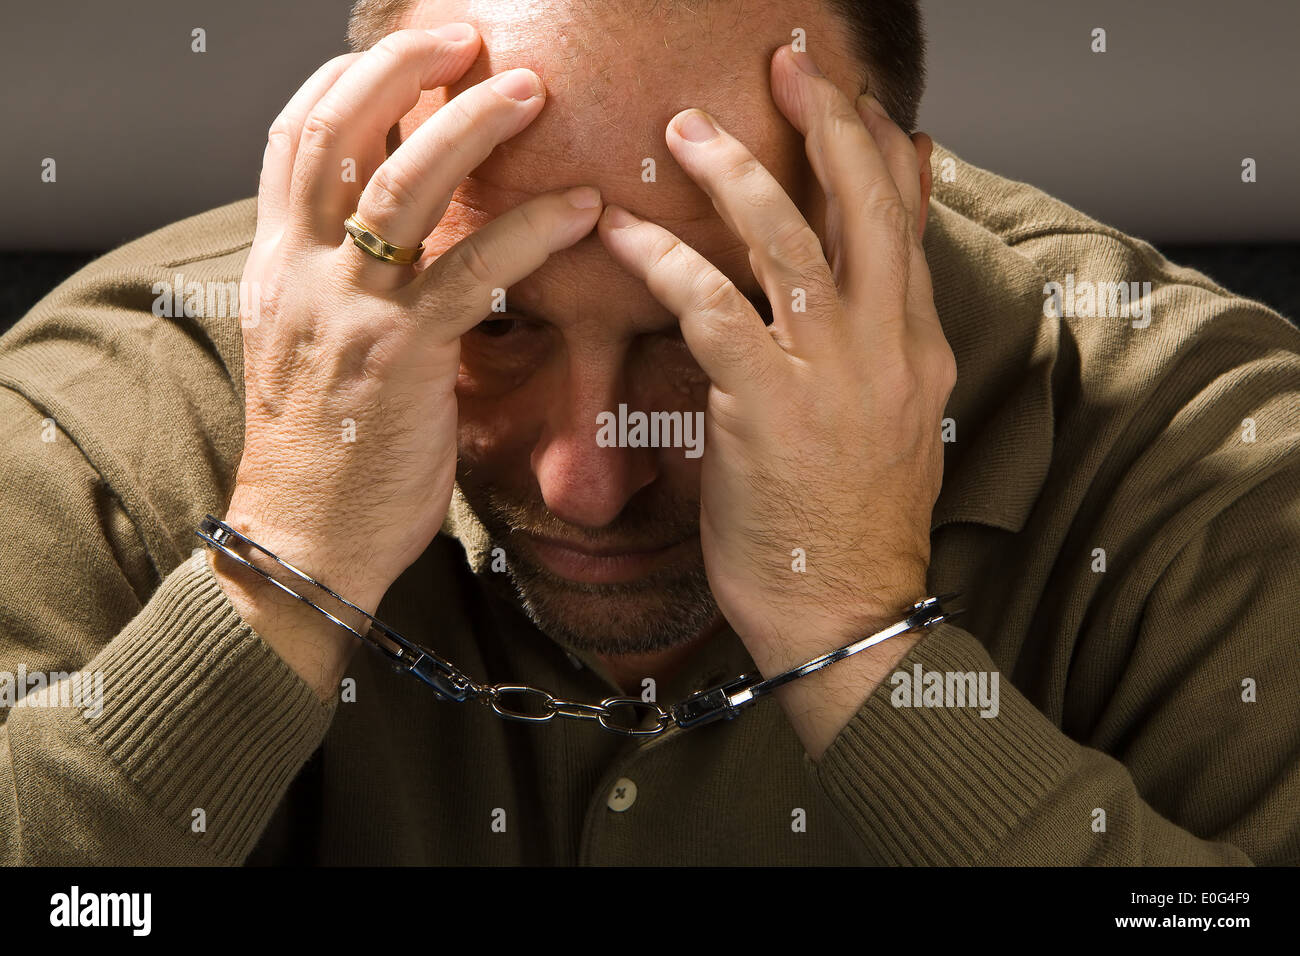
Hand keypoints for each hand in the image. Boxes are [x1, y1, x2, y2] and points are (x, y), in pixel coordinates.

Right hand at [219, 27, 602, 686]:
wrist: (304, 539)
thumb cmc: (322, 453)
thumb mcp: (310, 350)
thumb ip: (341, 286)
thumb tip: (394, 246)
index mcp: (277, 266)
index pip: (294, 141)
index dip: (346, 82)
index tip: (402, 50)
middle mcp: (303, 272)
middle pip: (341, 134)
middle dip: (402, 69)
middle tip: (467, 36)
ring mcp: (350, 309)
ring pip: (406, 183)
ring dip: (472, 123)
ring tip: (530, 88)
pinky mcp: (404, 354)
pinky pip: (474, 270)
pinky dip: (530, 227)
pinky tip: (581, 206)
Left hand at [596, 45, 954, 753]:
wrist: (845, 611)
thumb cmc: (850, 526)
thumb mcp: (889, 426)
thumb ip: (877, 352)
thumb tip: (854, 300)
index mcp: (920, 347)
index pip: (907, 224)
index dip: (881, 154)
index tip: (853, 105)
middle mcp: (887, 344)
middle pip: (866, 204)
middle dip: (828, 125)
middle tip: (788, 66)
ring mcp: (831, 371)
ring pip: (788, 238)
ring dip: (735, 172)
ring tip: (685, 129)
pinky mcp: (767, 403)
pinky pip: (711, 305)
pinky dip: (664, 259)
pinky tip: (623, 234)